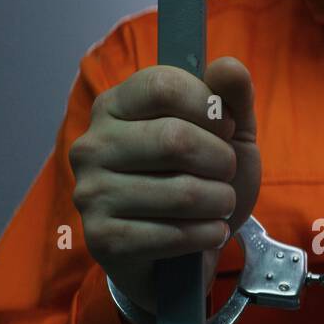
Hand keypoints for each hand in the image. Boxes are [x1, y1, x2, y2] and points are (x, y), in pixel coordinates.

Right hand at [69, 57, 260, 313]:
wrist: (181, 256)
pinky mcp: (102, 239)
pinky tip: (210, 232)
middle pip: (175, 139)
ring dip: (219, 202)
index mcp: (115, 106)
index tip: (226, 129)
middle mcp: (93, 145)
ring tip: (219, 205)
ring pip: (181, 192)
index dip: (209, 107)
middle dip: (221, 161)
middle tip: (226, 174)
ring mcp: (91, 193)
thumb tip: (227, 66)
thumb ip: (233, 99)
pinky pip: (171, 234)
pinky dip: (206, 235)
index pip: (163, 85)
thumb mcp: (228, 138)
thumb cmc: (200, 183)